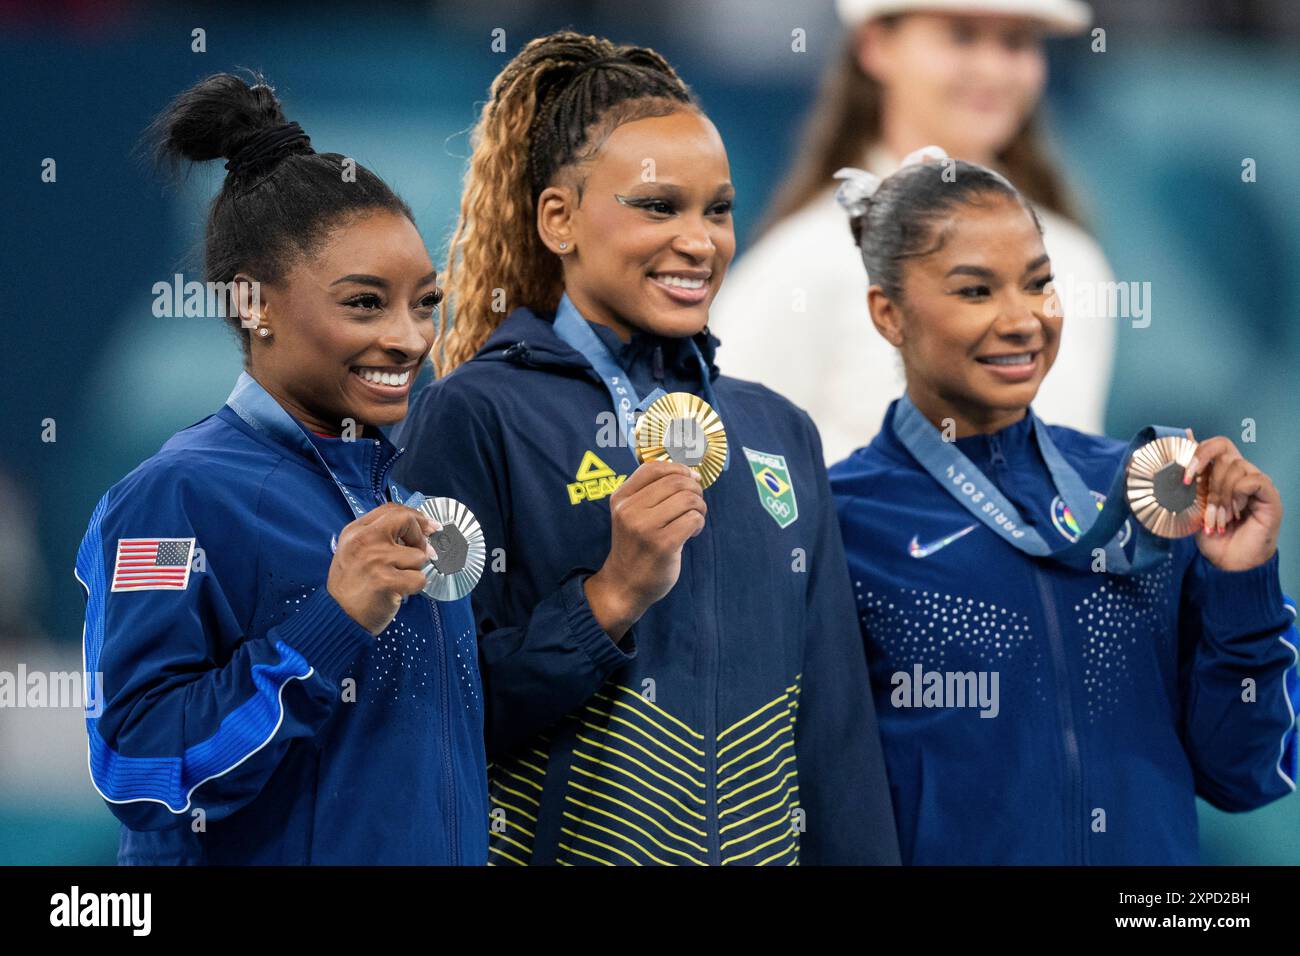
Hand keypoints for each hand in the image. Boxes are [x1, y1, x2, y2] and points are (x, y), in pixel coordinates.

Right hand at [327, 503, 439, 634]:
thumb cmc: (351, 586)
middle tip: (423, 552)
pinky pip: (419, 578)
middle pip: (407, 521)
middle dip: (421, 537)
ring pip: (418, 555)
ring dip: (414, 570)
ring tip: (397, 580)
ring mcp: (376, 560)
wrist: (339, 616)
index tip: (429, 527)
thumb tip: (419, 530)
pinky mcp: (387, 581)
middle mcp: (365, 540)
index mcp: (356, 531)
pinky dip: (415, 587)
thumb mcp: (355, 551)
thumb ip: (381, 537)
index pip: (392, 510)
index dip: (416, 516)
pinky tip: (399, 592)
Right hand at [584, 460, 706, 640]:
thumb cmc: (635, 547)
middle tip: (695, 506)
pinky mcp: (662, 544)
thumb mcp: (631, 514)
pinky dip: (699, 524)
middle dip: (695, 490)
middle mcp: (629, 509)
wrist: (624, 585)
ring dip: (699, 508)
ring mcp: (644, 527)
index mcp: (620, 498)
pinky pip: (693, 519)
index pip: (653, 467)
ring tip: (693, 520)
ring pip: (688, 499)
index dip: (678, 468)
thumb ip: (651, 493)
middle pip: (676, 481)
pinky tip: (692, 533)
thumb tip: (691, 474)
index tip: (691, 479)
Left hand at [1183, 429, 1281, 571]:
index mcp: (1222, 473)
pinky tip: (1236, 511)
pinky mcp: (1269, 494)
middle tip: (1197, 496)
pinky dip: (1238, 495)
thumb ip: (1189, 483)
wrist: (1230, 562)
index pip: (1214, 445)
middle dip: (1204, 472)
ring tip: (1218, 517)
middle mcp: (1240, 473)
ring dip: (1220, 494)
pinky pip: (1252, 480)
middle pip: (1222, 448)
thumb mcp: (1193, 507)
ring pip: (1234, 466)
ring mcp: (1256, 482)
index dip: (1198, 449)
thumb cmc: (1214, 536)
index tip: (1184, 472)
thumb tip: (1179, 458)